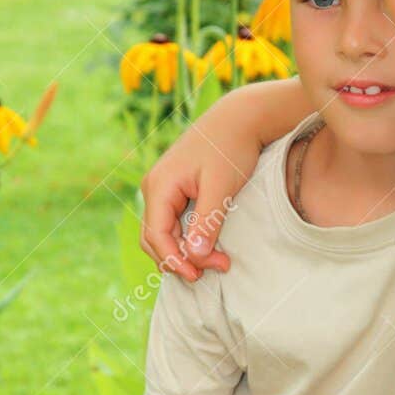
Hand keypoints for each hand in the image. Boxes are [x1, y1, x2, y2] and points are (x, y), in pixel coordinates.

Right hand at [140, 122, 252, 282]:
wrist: (239, 118)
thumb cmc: (231, 147)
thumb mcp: (221, 186)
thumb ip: (207, 221)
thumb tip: (195, 256)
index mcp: (160, 185)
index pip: (156, 235)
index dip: (174, 260)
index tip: (199, 276)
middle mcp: (155, 188)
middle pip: (154, 239)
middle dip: (181, 259)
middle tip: (217, 268)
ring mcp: (163, 189)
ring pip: (164, 234)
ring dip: (185, 252)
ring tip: (218, 261)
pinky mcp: (175, 191)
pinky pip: (173, 224)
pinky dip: (188, 240)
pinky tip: (210, 247)